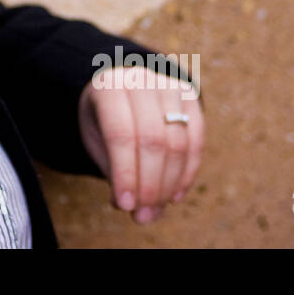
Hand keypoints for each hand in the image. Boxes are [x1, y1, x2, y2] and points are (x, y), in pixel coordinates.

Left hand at [76, 65, 203, 223]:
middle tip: (142, 214)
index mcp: (108, 87)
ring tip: (155, 209)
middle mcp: (141, 80)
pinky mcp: (191, 97)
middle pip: (153, 140)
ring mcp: (169, 85)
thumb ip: (115, 172)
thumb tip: (140, 213)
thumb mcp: (96, 139)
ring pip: (178, 142)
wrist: (122, 87)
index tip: (125, 205)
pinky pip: (197, 139)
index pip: (121, 135)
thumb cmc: (104, 119)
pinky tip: (174, 195)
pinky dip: (188, 173)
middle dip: (150, 184)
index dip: (125, 174)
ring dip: (169, 184)